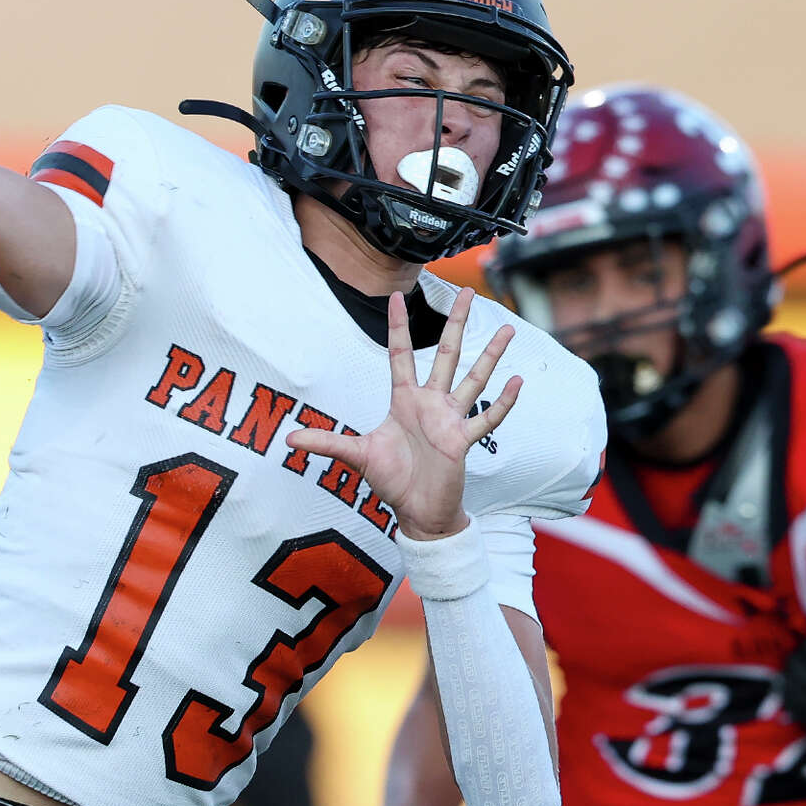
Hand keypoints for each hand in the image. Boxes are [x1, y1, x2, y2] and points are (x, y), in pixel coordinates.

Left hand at [286, 288, 520, 539]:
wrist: (417, 512)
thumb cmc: (392, 481)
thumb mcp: (356, 457)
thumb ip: (327, 443)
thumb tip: (289, 439)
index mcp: (404, 400)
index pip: (400, 354)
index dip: (399, 326)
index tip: (397, 296)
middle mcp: (431, 404)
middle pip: (446, 354)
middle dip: (456, 323)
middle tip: (467, 293)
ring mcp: (450, 420)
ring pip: (473, 379)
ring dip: (490, 355)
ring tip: (506, 329)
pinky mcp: (463, 441)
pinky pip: (486, 419)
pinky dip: (502, 402)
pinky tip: (516, 381)